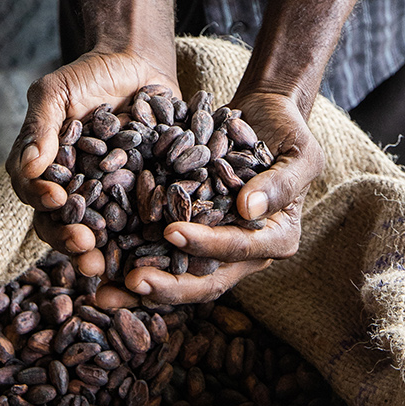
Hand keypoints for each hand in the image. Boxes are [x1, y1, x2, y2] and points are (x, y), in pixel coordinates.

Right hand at [6, 49, 177, 276]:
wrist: (137, 63)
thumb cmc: (88, 75)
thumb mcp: (56, 92)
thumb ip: (41, 127)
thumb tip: (30, 167)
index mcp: (46, 169)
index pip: (33, 193)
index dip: (41, 200)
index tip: (56, 199)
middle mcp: (73, 189)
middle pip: (62, 224)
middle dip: (69, 239)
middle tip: (83, 245)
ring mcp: (106, 196)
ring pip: (97, 232)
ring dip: (99, 252)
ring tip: (106, 263)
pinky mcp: (139, 196)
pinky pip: (137, 222)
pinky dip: (138, 238)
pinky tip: (146, 245)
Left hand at [93, 89, 323, 308]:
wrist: (266, 115)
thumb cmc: (289, 132)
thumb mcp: (301, 153)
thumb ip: (282, 182)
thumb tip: (250, 208)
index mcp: (276, 240)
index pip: (238, 249)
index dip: (206, 244)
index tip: (171, 232)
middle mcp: (246, 253)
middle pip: (206, 279)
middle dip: (167, 284)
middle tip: (130, 281)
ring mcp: (216, 246)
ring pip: (179, 275)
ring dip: (142, 286)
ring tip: (102, 290)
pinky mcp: (193, 232)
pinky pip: (163, 252)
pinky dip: (134, 256)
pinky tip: (102, 260)